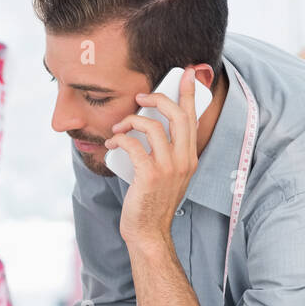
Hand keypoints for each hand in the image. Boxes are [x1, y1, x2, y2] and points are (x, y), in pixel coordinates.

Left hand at [105, 67, 200, 248]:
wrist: (148, 232)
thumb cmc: (152, 202)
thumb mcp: (167, 175)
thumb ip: (165, 153)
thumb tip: (147, 125)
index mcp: (190, 157)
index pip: (193, 118)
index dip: (191, 93)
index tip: (188, 73)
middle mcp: (184, 160)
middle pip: (177, 115)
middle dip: (158, 99)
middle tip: (141, 98)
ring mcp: (169, 168)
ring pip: (153, 127)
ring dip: (131, 121)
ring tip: (118, 129)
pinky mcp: (150, 175)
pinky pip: (134, 145)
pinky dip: (119, 139)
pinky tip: (111, 144)